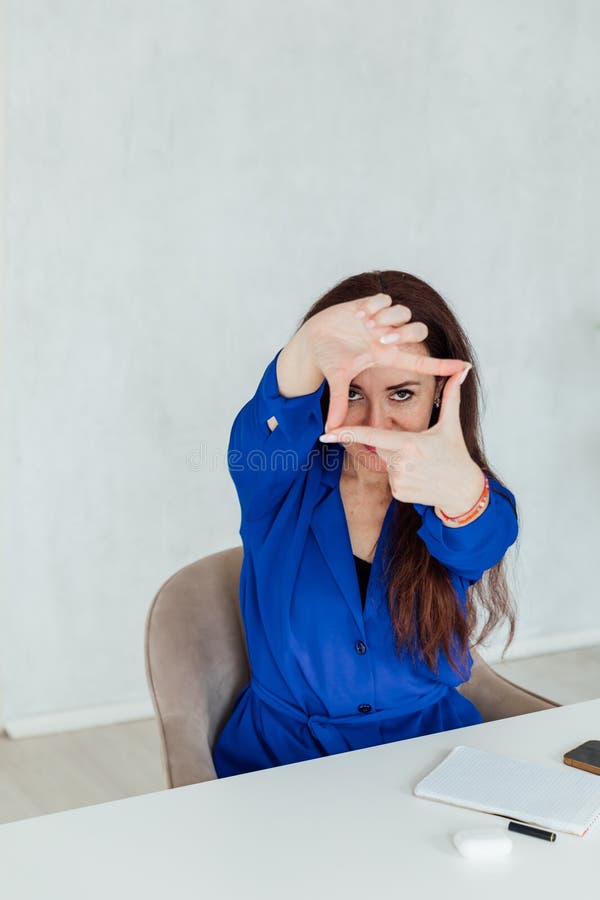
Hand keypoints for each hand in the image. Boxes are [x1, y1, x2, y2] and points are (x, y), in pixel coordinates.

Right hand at [304, 293, 467, 430]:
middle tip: (380, 339)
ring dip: (387, 318)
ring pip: (403, 312)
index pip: (421, 361)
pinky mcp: (370, 304)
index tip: (466, 368)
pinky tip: (358, 314)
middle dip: (402, 334)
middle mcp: (387, 337)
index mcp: (386, 356)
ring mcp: (380, 320)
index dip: (443, 365)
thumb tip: (330, 430)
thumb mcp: (337, 381)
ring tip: (366, 324)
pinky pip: (385, 299)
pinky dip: (374, 306)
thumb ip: (338, 404)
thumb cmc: (328, 360)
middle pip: (417, 331)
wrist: (312, 339)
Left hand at [320, 367, 484, 514]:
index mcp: (409, 444)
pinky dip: (401, 476)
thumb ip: (451, 396)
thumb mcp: (451, 425)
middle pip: (382, 447)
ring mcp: (398, 480)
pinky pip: (390, 479)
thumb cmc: (456, 455)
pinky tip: (419, 478)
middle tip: (419, 451)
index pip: (372, 436)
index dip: (347, 433)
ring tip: (422, 465)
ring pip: (386, 463)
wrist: (463, 492)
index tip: (326, 433)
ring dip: (398, 461)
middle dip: (394, 445)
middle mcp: (401, 463)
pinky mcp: (398, 493)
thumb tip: (463, 370)